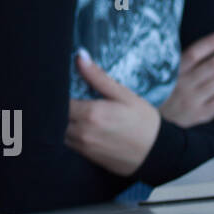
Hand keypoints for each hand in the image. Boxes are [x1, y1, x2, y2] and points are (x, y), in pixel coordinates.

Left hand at [67, 50, 160, 174]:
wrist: (159, 154)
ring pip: (57, 131)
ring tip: (69, 110)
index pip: (57, 99)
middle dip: (55, 105)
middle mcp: (82, 132)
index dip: (55, 91)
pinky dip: (66, 133)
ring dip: (58, 120)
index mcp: (91, 114)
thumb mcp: (125, 95)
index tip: (56, 83)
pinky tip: (76, 125)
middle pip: (54, 116)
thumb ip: (98, 77)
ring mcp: (83, 147)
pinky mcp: (85, 157)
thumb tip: (80, 56)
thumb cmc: (144, 122)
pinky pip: (66, 143)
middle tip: (60, 96)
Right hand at [160, 31, 213, 126]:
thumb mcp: (155, 76)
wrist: (144, 122)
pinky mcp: (196, 115)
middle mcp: (182, 84)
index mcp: (171, 72)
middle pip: (211, 67)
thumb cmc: (152, 94)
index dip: (210, 43)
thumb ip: (173, 64)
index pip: (194, 53)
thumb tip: (195, 48)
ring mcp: (190, 100)